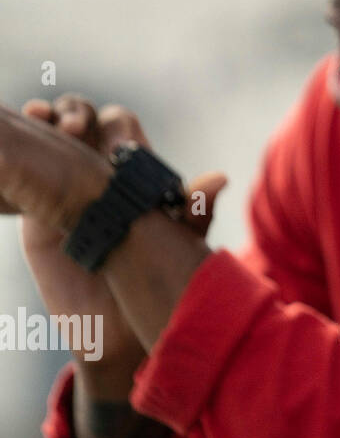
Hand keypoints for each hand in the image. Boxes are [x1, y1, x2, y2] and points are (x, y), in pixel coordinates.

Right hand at [13, 96, 225, 369]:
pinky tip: (6, 152)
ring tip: (37, 116)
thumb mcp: (180, 244)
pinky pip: (21, 175)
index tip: (105, 133)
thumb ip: (194, 211)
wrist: (121, 324)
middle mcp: (97, 171)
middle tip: (69, 126)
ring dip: (42, 119)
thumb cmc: (158, 279)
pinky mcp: (35, 211)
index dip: (110, 123)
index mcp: (132, 170)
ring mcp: (64, 186)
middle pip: (80, 122)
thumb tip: (219, 179)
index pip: (119, 126)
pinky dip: (12, 157)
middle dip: (72, 113)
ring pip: (47, 139)